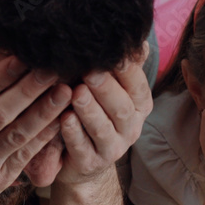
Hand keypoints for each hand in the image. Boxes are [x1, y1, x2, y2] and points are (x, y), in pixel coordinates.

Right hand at [0, 42, 72, 204]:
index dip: (0, 75)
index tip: (23, 56)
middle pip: (1, 113)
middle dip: (30, 89)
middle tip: (53, 67)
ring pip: (18, 135)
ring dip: (44, 112)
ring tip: (65, 91)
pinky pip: (25, 156)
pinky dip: (44, 138)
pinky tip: (60, 119)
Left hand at [54, 42, 153, 185]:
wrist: (82, 159)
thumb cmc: (95, 112)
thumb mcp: (110, 89)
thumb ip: (120, 69)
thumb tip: (137, 40)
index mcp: (139, 106)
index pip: (138, 86)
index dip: (126, 71)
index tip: (111, 53)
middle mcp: (131, 128)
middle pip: (122, 108)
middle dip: (106, 89)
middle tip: (90, 72)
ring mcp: (113, 148)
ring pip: (103, 129)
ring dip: (90, 110)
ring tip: (76, 94)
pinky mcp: (91, 163)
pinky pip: (82, 148)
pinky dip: (73, 134)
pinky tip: (64, 119)